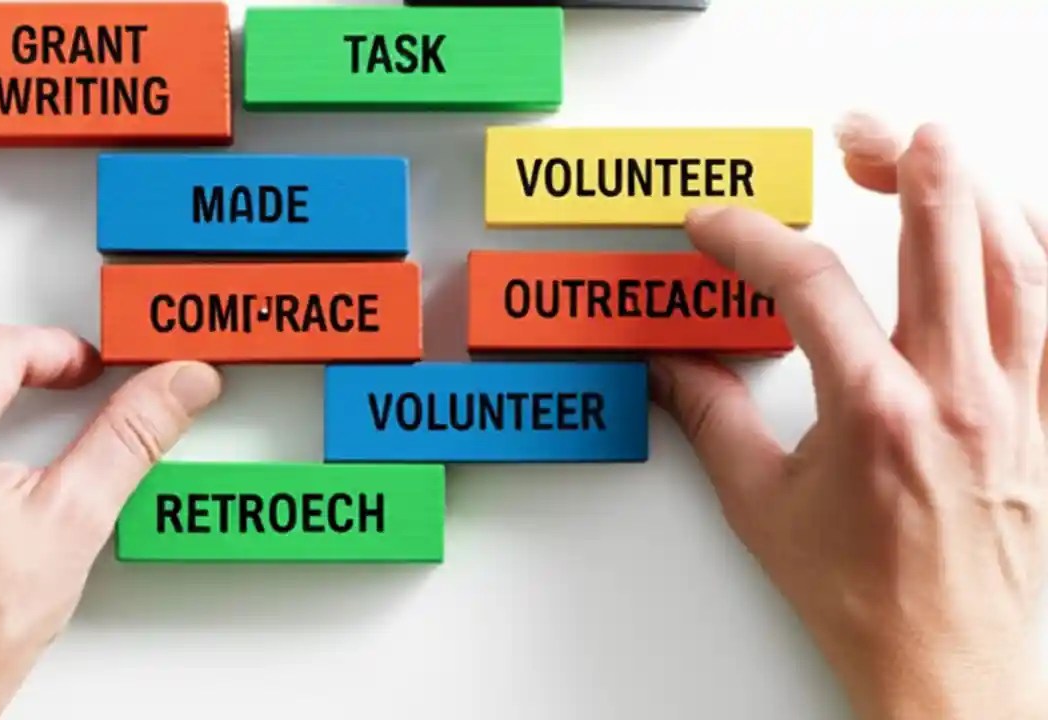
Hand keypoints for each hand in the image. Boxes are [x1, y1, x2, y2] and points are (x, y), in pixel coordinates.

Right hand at [652, 116, 1046, 719]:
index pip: (807, 283)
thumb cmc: (862, 597)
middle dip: (897, 162)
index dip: (752, 237)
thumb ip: (710, 419)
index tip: (717, 226)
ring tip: (937, 155)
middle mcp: (957, 392)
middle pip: (941, 233)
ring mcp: (1018, 399)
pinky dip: (1034, 254)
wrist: (948, 663)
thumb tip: (670, 370)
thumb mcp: (760, 504)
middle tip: (859, 136)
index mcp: (875, 410)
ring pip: (1017, 258)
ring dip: (975, 190)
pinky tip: (1010, 232)